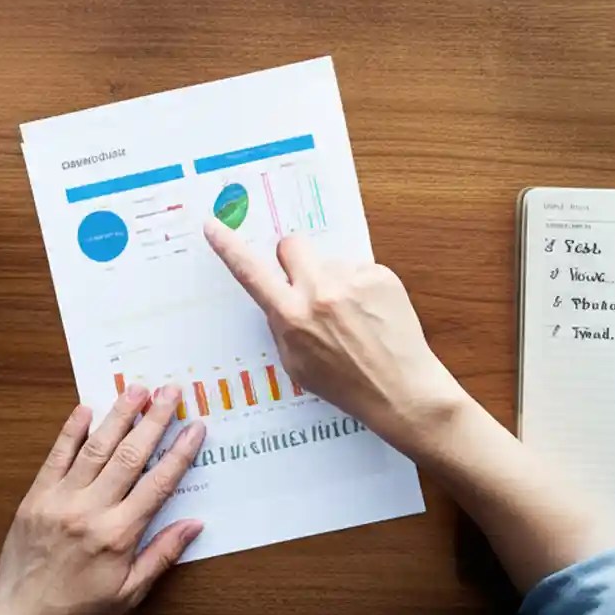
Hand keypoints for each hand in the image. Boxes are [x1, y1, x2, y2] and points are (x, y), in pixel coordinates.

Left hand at [0, 385, 205, 614]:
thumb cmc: (78, 608)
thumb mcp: (130, 592)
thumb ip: (162, 555)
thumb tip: (194, 525)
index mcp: (118, 535)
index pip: (158, 483)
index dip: (180, 452)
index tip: (195, 428)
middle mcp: (90, 511)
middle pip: (130, 455)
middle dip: (153, 420)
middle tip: (169, 392)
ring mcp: (60, 500)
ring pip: (95, 448)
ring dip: (118, 416)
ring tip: (135, 389)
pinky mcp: (36, 497)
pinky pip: (56, 456)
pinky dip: (70, 431)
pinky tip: (85, 409)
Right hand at [203, 219, 465, 445]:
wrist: (402, 389)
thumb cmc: (347, 385)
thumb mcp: (296, 364)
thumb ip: (282, 325)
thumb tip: (278, 297)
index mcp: (292, 317)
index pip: (250, 272)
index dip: (228, 247)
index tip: (213, 225)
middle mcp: (319, 292)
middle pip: (292, 244)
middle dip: (293, 258)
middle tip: (305, 282)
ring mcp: (352, 280)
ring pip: (330, 261)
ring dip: (334, 280)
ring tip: (353, 317)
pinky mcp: (380, 275)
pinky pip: (359, 268)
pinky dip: (362, 287)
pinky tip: (372, 315)